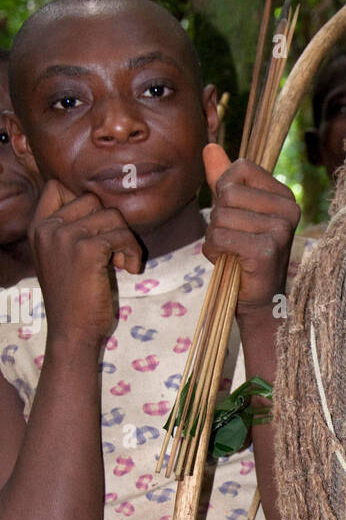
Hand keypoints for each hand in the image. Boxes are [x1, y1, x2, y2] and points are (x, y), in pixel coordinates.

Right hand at [29, 180, 142, 345]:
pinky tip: (129, 270)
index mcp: (38, 228)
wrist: (72, 332)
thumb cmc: (73, 299)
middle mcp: (47, 229)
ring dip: (125, 239)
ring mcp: (65, 238)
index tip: (96, 227)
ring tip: (121, 263)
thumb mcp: (60, 258)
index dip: (84, 202)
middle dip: (110, 223)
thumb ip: (68, 231)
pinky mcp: (87, 251)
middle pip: (92, 199)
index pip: (57, 187)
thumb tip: (101, 208)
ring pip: (112, 216)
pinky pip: (122, 235)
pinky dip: (133, 252)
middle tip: (114, 250)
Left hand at [202, 144, 299, 312]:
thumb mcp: (234, 212)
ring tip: (232, 252)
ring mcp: (280, 230)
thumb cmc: (245, 253)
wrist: (258, 299)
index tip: (237, 216)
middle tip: (234, 240)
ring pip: (220, 216)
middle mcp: (288, 209)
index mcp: (284, 195)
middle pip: (227, 193)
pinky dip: (215, 252)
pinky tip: (230, 262)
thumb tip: (209, 145)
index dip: (225, 190)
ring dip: (215, 237)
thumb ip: (223, 180)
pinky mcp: (266, 250)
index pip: (240, 167)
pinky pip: (220, 237)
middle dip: (218, 218)